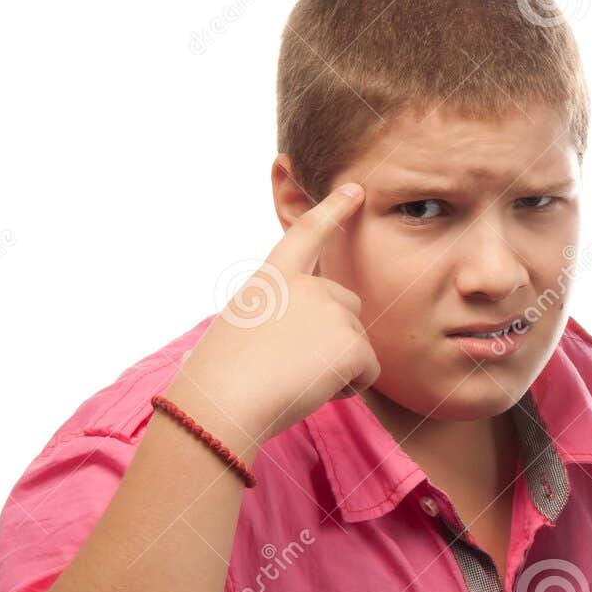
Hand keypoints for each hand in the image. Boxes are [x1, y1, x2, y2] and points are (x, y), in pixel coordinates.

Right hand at [164, 184, 381, 460]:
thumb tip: (289, 341)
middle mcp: (305, 285)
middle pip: (348, 307)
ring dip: (338, 367)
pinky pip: (370, 371)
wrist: (224, 402)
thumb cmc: (220, 379)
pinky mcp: (352, 343)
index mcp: (272, 278)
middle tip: (290, 363)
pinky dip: (349, 388)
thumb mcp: (242, 329)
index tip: (356, 188)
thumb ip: (278, 318)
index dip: (333, 209)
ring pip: (359, 343)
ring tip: (295, 378)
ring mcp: (331, 310)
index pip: (306, 234)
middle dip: (334, 338)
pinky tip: (314, 390)